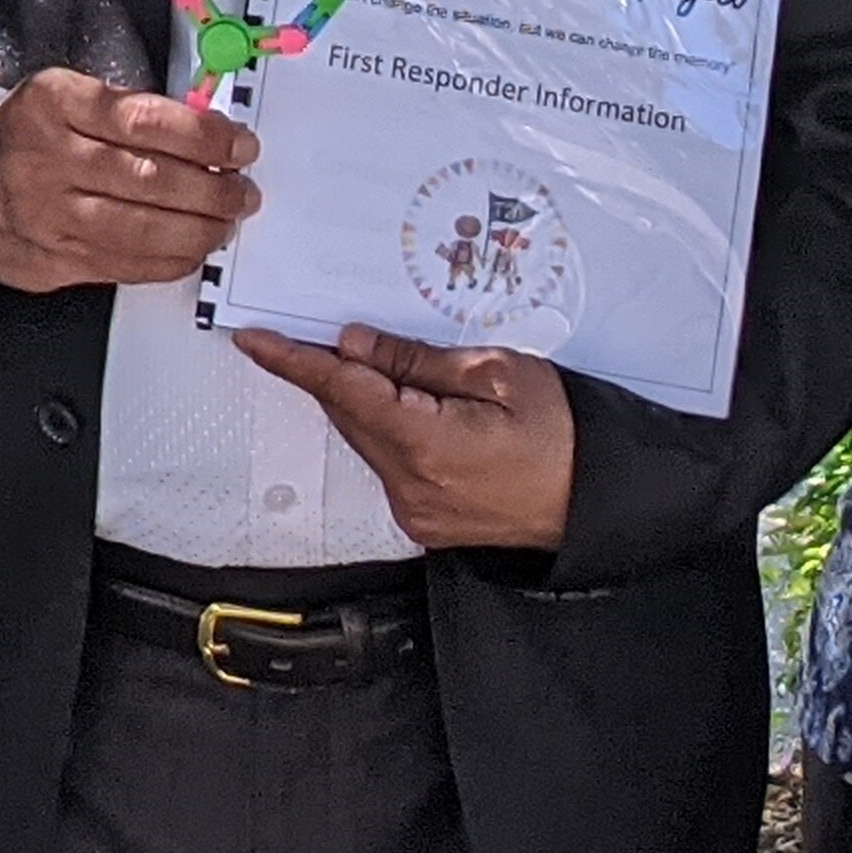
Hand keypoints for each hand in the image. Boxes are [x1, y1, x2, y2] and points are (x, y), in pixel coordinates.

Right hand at [0, 67, 258, 291]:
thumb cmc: (29, 136)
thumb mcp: (66, 95)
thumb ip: (128, 109)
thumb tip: (207, 132)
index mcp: (56, 105)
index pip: (143, 120)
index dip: (202, 136)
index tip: (239, 145)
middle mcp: (51, 160)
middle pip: (149, 178)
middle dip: (212, 188)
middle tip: (243, 189)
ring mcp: (53, 216)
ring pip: (141, 229)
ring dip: (200, 228)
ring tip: (228, 219)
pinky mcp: (59, 259)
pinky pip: (127, 265)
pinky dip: (172, 260)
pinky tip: (196, 248)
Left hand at [232, 325, 574, 550]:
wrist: (595, 500)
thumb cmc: (562, 435)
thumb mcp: (497, 373)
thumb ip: (417, 361)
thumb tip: (357, 344)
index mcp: (426, 444)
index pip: (342, 391)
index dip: (294, 362)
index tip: (256, 340)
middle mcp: (410, 485)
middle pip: (349, 414)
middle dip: (334, 372)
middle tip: (325, 332)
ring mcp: (415, 509)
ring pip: (365, 439)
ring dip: (363, 400)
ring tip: (388, 368)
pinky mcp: (423, 520)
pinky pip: (386, 463)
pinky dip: (386, 430)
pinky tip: (409, 408)